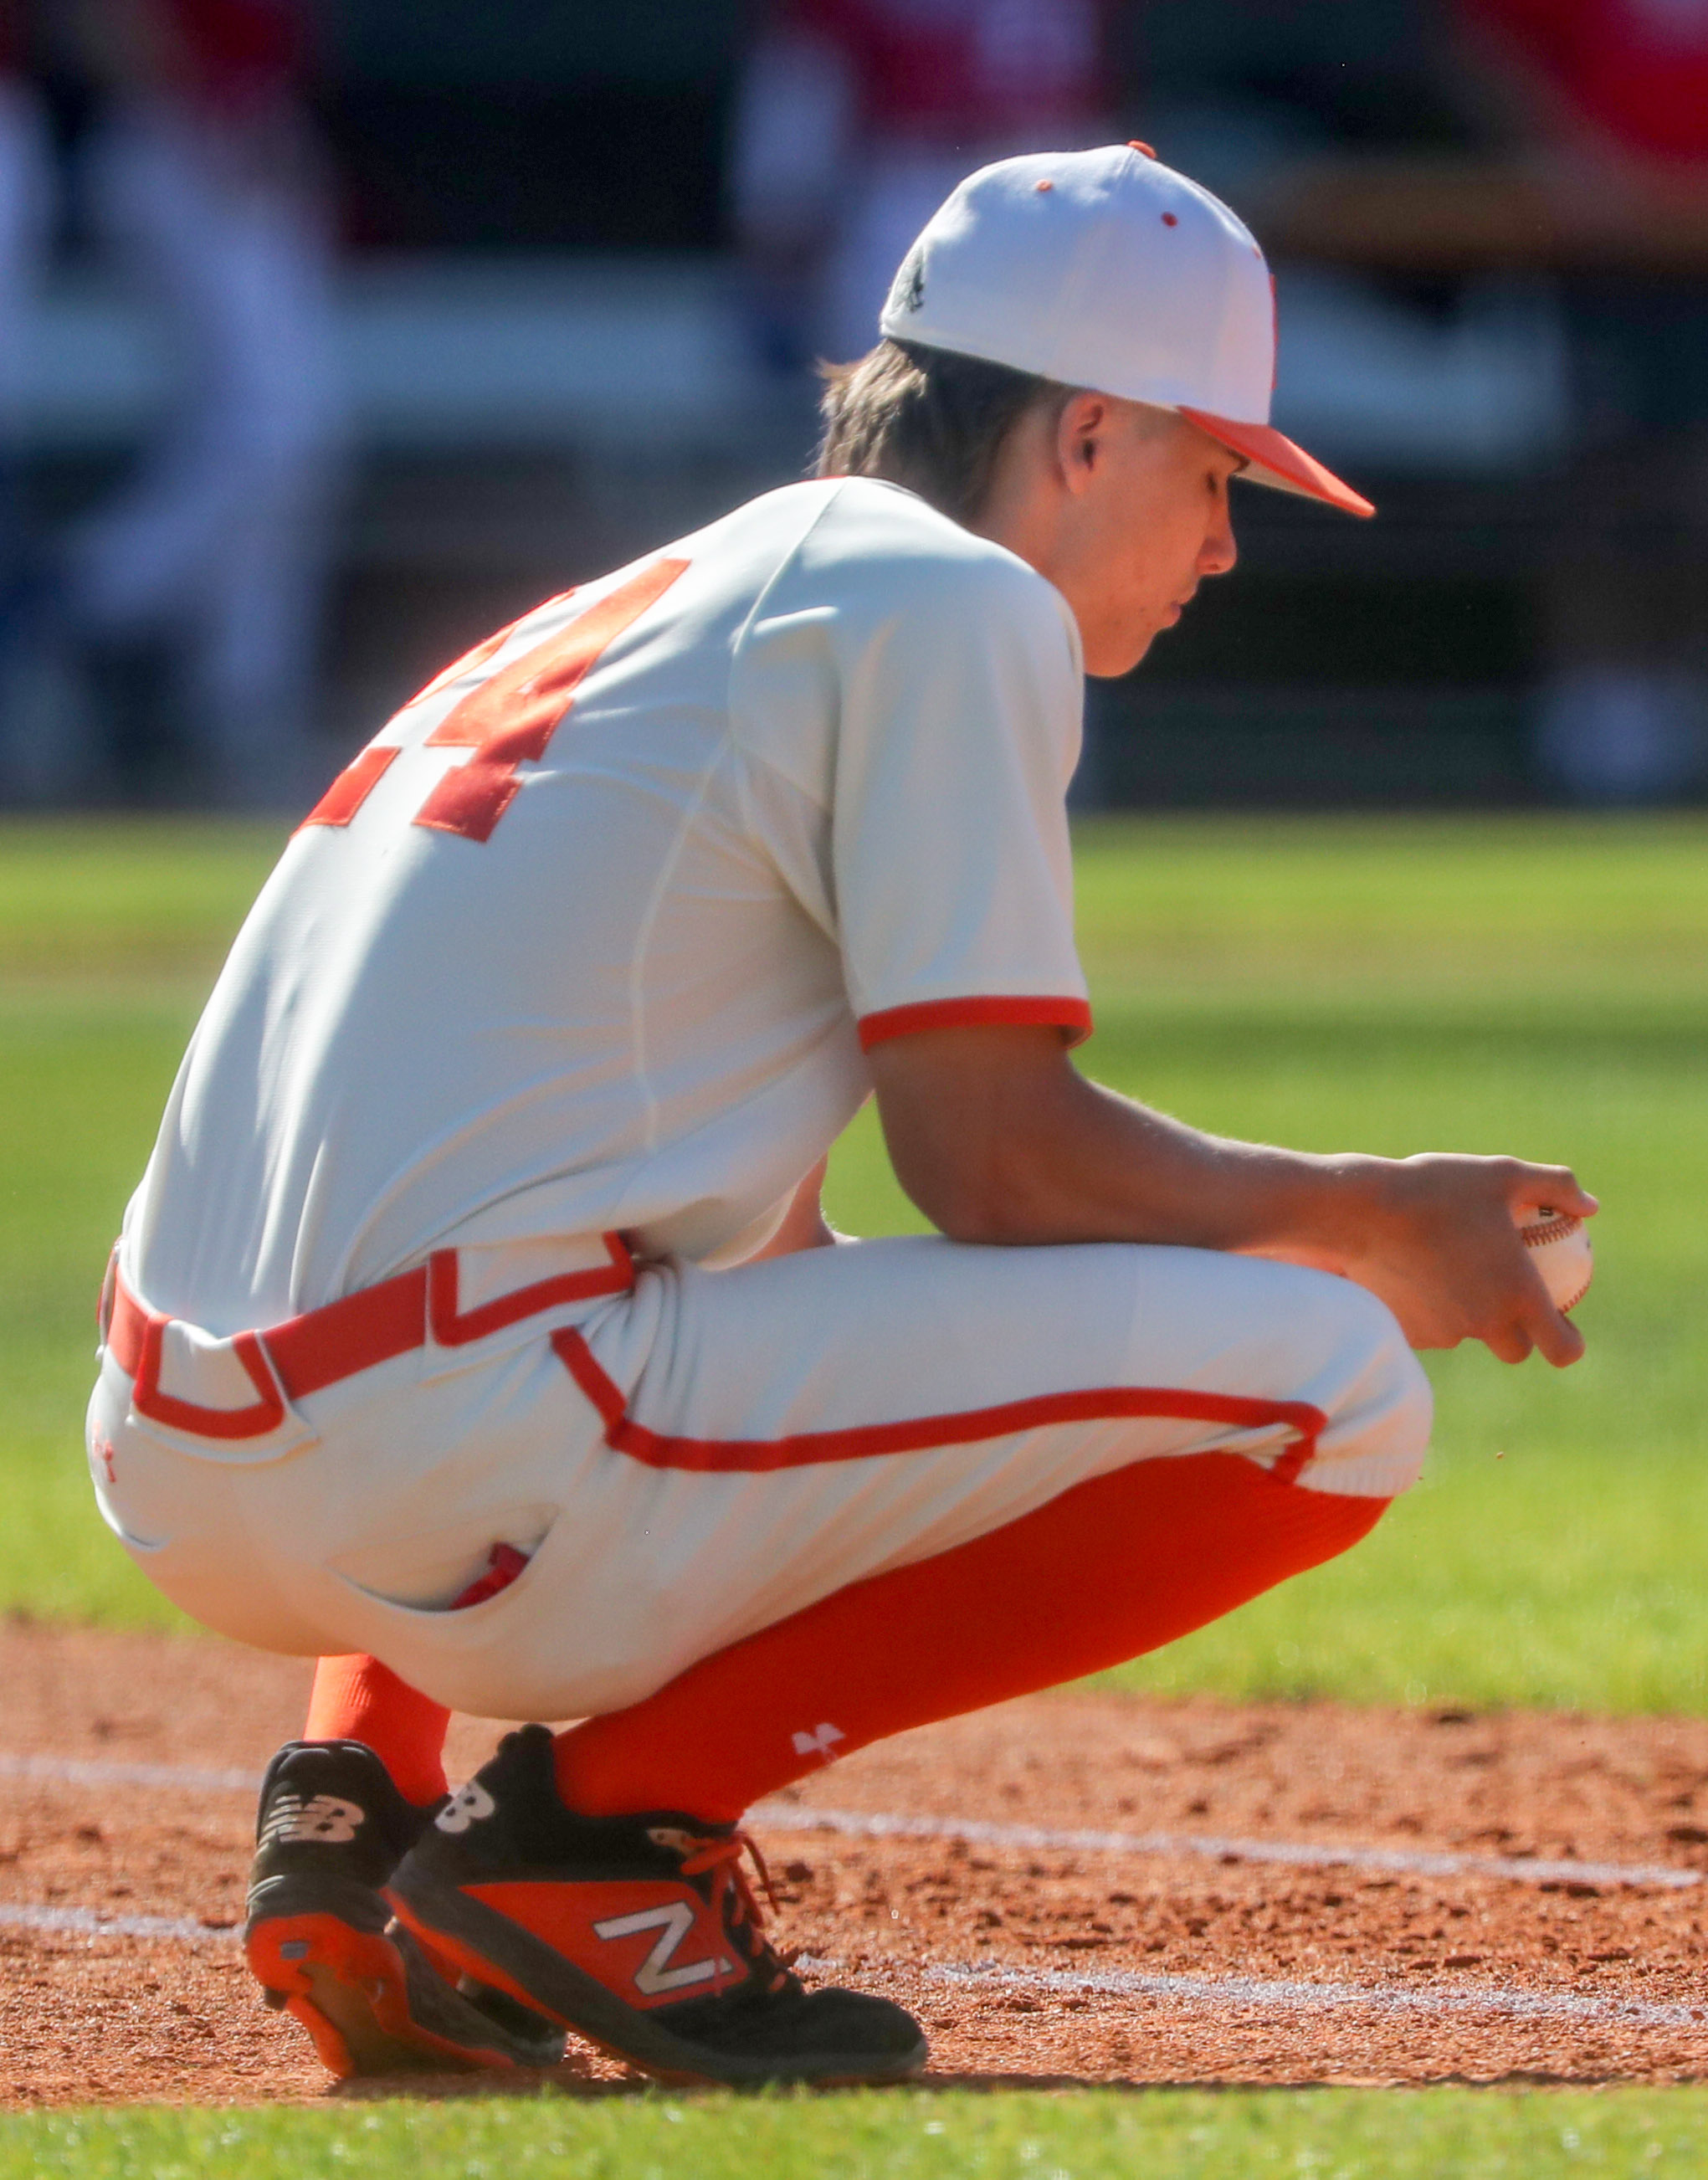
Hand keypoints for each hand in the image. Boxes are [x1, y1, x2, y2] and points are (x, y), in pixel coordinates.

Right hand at [1286, 1154, 1597, 1366]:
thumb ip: (1557, 1187)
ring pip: (1467, 1334)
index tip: (1563, 1328)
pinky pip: (1430, 1328)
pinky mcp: (1409, 1332)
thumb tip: (1590, 1206)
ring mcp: (1444, 1332)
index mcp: (1518, 1294)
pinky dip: (1430, 1308)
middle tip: (1505, 1296)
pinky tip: (1414, 1272)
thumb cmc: (1437, 1189)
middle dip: (1516, 1332)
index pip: (1562, 1348)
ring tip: (1449, 1269)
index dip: (1568, 1344)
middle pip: (1515, 1350)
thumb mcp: (1503, 1174)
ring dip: (1468, 1314)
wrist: (1360, 1212)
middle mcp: (1485, 1323)